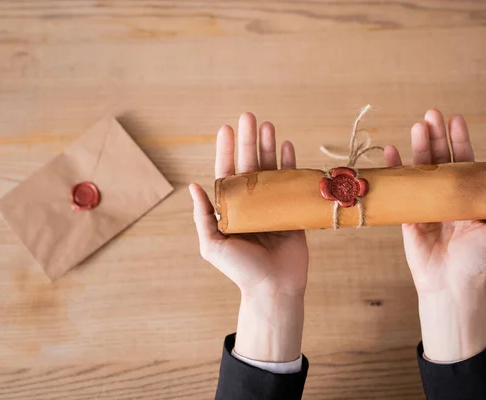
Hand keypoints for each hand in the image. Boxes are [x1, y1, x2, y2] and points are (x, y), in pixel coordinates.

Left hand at [189, 112, 308, 361]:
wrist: (273, 288)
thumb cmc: (240, 270)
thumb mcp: (213, 245)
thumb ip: (204, 216)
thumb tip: (193, 186)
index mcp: (231, 208)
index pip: (227, 173)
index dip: (226, 151)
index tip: (226, 129)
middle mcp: (251, 203)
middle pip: (249, 165)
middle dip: (248, 140)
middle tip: (249, 117)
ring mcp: (272, 205)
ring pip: (270, 169)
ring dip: (269, 147)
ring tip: (268, 125)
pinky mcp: (292, 210)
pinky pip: (291, 182)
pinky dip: (290, 164)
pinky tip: (288, 146)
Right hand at [384, 109, 485, 361]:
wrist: (453, 284)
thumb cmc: (479, 260)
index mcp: (467, 195)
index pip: (464, 161)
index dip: (460, 140)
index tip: (456, 120)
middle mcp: (446, 195)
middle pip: (440, 159)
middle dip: (436, 136)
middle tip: (430, 114)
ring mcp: (425, 203)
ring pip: (420, 169)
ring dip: (418, 147)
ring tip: (417, 126)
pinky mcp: (407, 214)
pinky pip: (400, 188)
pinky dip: (394, 170)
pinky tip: (392, 152)